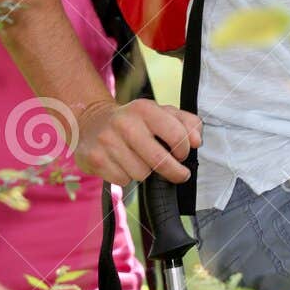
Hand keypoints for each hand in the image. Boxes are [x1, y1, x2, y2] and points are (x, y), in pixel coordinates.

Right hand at [76, 97, 202, 184]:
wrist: (93, 121)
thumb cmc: (134, 120)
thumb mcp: (161, 112)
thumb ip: (186, 122)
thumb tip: (197, 141)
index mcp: (144, 108)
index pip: (176, 134)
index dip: (184, 149)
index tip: (183, 154)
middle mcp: (124, 123)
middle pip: (159, 160)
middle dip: (174, 172)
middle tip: (179, 173)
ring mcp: (108, 142)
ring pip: (141, 174)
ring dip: (146, 172)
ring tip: (141, 161)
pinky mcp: (96, 159)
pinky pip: (123, 181)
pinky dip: (127, 177)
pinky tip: (123, 164)